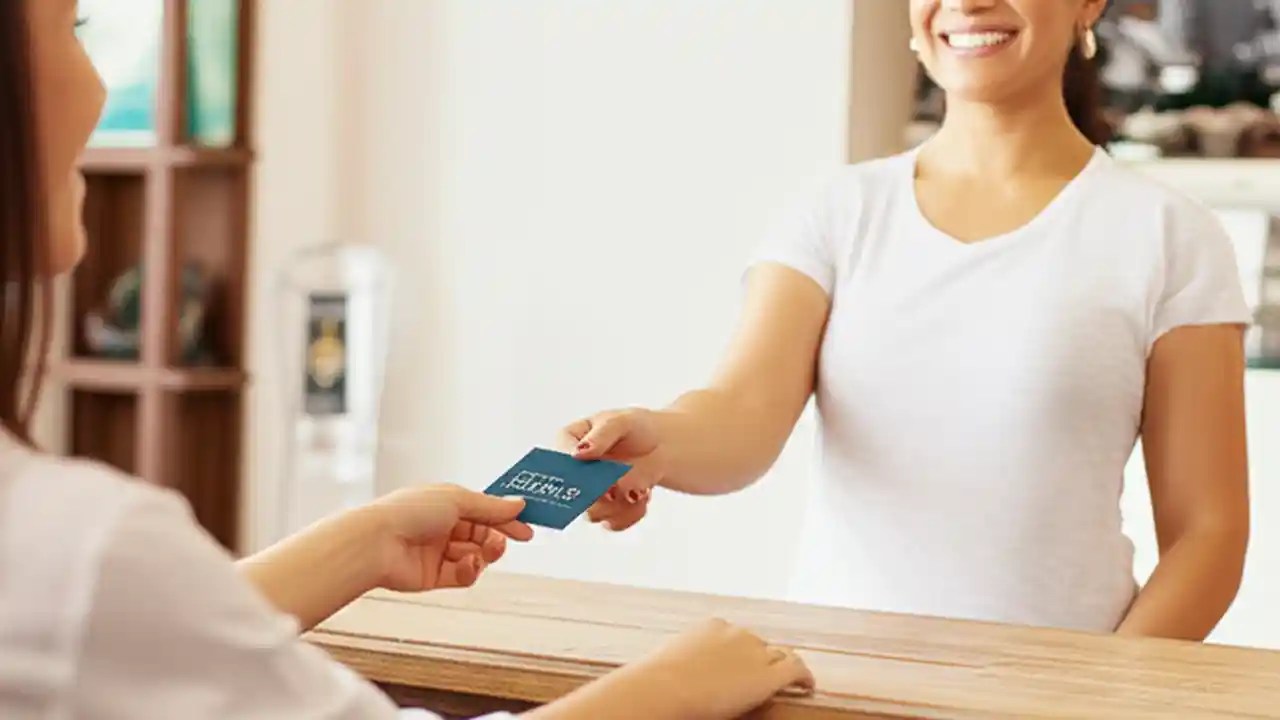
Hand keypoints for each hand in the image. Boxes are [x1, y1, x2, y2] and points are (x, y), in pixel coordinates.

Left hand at [367, 484, 533, 591]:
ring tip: (487, 551)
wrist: (377, 543)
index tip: (526, 527)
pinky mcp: (433, 577)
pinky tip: (466, 564)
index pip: (484, 511)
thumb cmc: (408, 512)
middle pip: (482, 535)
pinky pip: (462, 576)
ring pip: (476, 556)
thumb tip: (518, 504)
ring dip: (486, 554)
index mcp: (446, 503)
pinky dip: (469, 570)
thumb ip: (491, 507)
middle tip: (508, 540)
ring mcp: (438, 552)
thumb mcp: (457, 499)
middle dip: (497, 537)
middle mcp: (442, 527)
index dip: (506, 519)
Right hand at [556, 408, 664, 531]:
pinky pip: (614, 522)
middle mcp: (575, 473)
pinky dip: (631, 513)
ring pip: (592, 513)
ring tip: (637, 488)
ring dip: (617, 504)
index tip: (592, 473)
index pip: (559, 461)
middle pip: (571, 493)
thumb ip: (600, 436)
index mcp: (569, 443)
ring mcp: (590, 494)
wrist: (661, 446)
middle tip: (614, 488)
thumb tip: (578, 453)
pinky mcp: (608, 512)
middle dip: (596, 493)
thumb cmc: (636, 429)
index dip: (572, 471)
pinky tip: (643, 497)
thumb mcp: (621, 422)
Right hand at [631, 618, 814, 718]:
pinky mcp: (767, 676)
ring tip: (790, 679)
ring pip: (777, 657)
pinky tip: (808, 687)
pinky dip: (804, 678)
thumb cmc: (657, 680)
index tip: (740, 662)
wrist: (665, 688)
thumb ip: (685, 658)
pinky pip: (795, 671)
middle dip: (759, 659)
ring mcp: (754, 652)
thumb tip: (675, 671)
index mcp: (712, 627)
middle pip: (758, 645)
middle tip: (760, 675)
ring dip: (780, 667)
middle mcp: (737, 634)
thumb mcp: (671, 659)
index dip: (742, 650)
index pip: (735, 635)